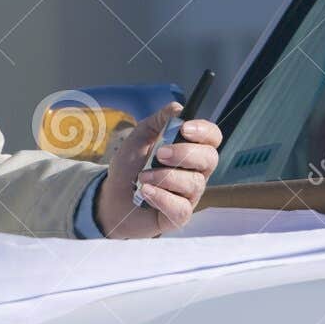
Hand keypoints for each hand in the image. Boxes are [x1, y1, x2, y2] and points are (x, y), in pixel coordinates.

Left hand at [94, 103, 221, 238]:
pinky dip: (161, 197)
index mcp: (189, 149)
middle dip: (184, 153)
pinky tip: (146, 192)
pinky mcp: (179, 216)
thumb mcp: (140, 137)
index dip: (204, 131)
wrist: (112, 196)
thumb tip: (178, 108)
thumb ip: (159, 121)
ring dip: (165, 177)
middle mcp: (195, 171)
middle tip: (160, 154)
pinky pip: (181, 208)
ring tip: (142, 177)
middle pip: (210, 158)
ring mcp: (189, 195)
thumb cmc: (130, 166)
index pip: (212, 137)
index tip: (185, 129)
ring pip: (194, 183)